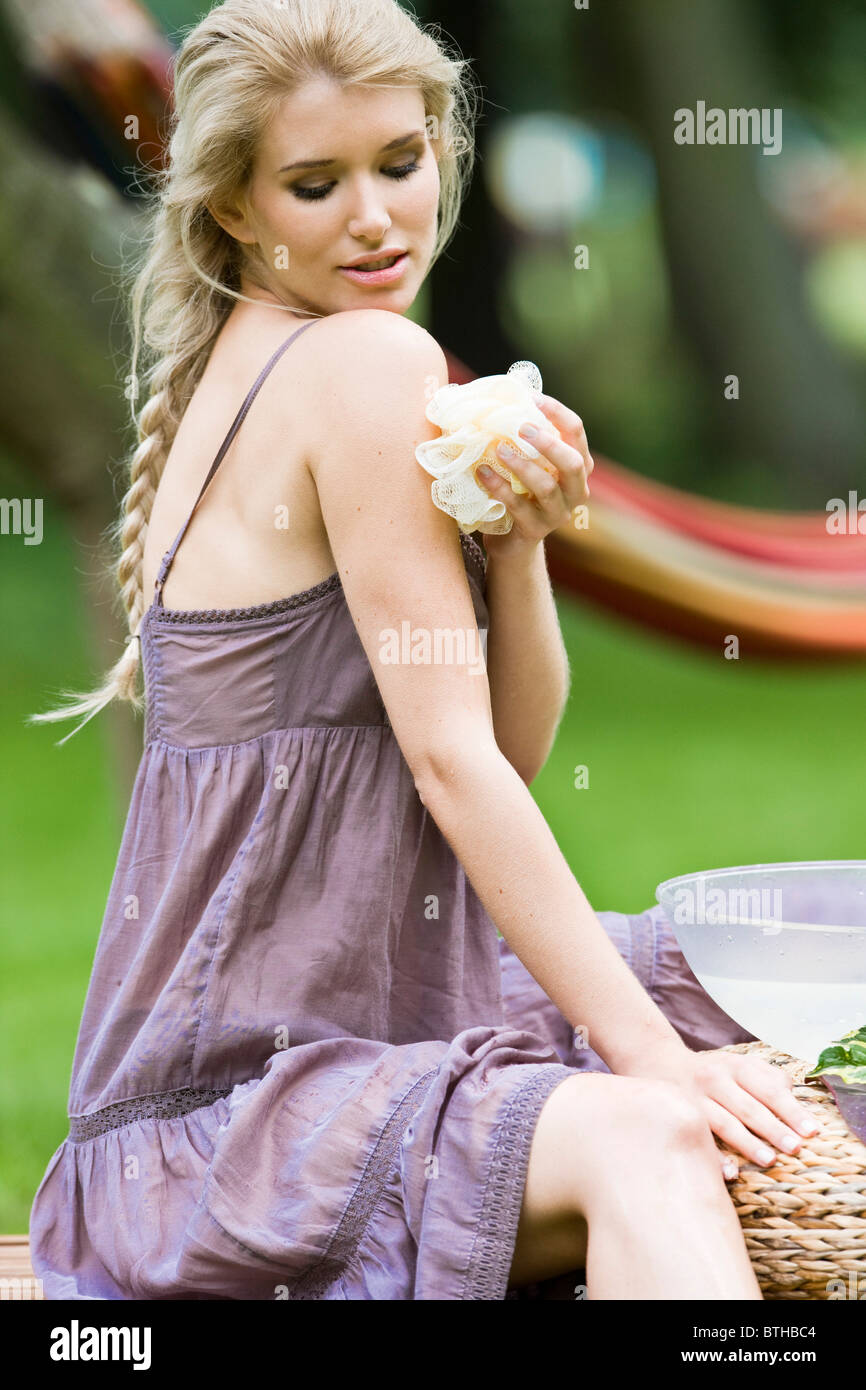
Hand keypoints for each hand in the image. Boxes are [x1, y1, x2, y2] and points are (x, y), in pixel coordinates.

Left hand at [476, 392, 593, 559]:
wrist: (513, 542)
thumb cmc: (521, 493)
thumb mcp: (530, 465)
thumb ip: (525, 440)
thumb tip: (500, 398)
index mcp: (578, 467)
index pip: (576, 433)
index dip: (557, 413)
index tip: (532, 398)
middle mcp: (576, 490)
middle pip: (574, 464)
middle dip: (548, 443)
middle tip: (521, 426)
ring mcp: (558, 513)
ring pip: (547, 487)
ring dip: (522, 465)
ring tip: (498, 450)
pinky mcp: (536, 530)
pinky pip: (519, 507)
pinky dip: (499, 487)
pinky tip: (481, 472)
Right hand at [619, 1045, 821, 1180]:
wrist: (655, 1059)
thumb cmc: (710, 1071)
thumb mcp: (737, 1063)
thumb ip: (766, 1077)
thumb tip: (791, 1095)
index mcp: (735, 1067)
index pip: (767, 1089)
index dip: (790, 1109)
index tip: (810, 1130)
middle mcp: (714, 1079)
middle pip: (748, 1106)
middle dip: (773, 1128)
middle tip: (795, 1148)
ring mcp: (694, 1098)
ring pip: (723, 1123)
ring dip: (747, 1142)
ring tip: (769, 1159)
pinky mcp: (679, 1116)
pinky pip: (699, 1139)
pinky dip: (714, 1156)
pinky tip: (729, 1172)